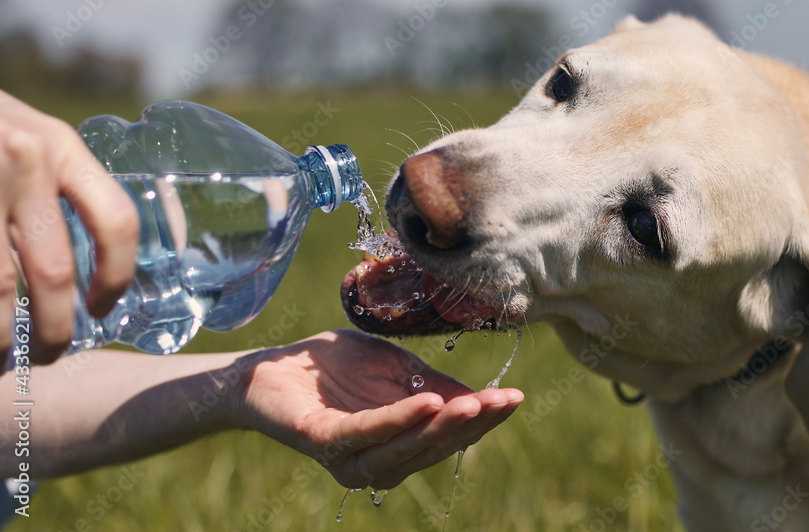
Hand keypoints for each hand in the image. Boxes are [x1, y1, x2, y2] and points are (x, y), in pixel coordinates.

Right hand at [0, 92, 138, 362]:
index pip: (114, 221)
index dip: (115, 276)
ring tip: (1, 357)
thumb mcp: (21, 133)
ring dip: (0, 337)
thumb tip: (76, 266)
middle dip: (54, 328)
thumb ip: (52, 182)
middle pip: (54, 272)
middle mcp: (24, 161)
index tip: (103, 308)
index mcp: (58, 146)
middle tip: (50, 353)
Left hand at [232, 329, 522, 488]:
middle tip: (503, 399)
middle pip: (433, 447)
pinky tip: (427, 402)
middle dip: (472, 423)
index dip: (483, 419)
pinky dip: (399, 419)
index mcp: (399, 445)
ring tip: (473, 403)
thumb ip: (432, 386)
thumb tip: (479, 399)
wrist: (275, 365)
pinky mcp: (324, 441)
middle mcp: (378, 462)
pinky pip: (366, 433)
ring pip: (405, 447)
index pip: (449, 437)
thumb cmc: (337, 370)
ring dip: (442, 426)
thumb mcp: (396, 371)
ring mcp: (350, 456)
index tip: (516, 396)